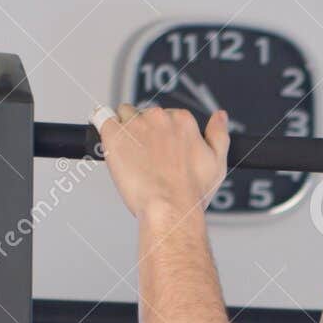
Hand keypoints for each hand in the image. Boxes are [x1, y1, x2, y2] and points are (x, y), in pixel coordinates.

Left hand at [92, 101, 229, 218]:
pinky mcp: (114, 134)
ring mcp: (135, 124)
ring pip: (124, 114)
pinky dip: (103, 124)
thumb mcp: (218, 163)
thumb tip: (220, 116)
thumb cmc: (192, 192)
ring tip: (130, 154)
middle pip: (146, 114)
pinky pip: (102, 117)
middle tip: (148, 159)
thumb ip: (219, 134)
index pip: (169, 116)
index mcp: (183, 121)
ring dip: (125, 129)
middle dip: (145, 132)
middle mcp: (159, 117)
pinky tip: (110, 140)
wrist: (170, 208)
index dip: (165, 135)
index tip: (164, 153)